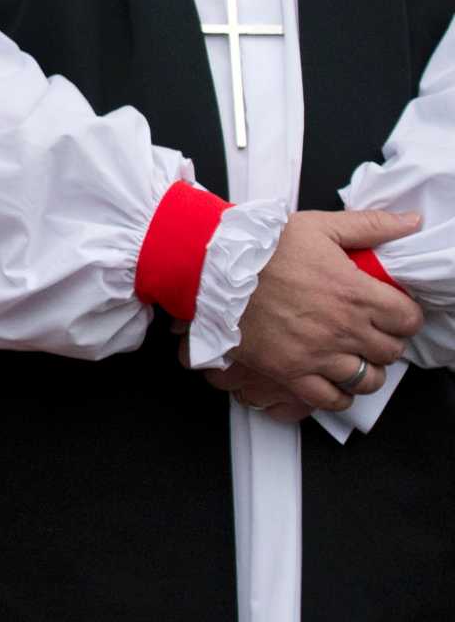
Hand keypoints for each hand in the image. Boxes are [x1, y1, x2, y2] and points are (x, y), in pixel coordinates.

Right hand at [216, 207, 424, 419]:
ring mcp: (316, 353)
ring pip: (368, 379)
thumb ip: (370, 225)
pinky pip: (331, 399)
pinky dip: (339, 395)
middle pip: (391, 351)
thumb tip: (410, 222)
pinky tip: (334, 380)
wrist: (211, 266)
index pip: (407, 319)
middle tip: (370, 331)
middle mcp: (341, 328)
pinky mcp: (290, 371)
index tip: (392, 312)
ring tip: (354, 356)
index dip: (404, 315)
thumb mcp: (319, 226)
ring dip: (367, 369)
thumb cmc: (261, 246)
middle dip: (385, 341)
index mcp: (354, 292)